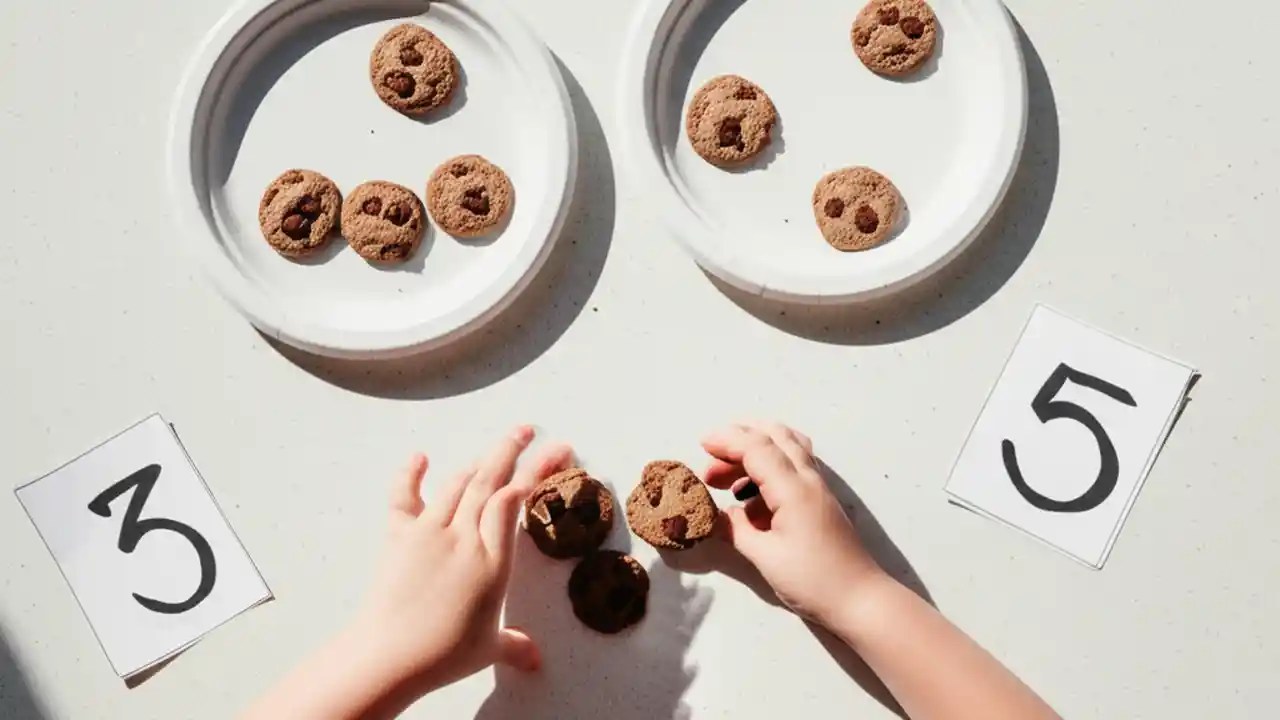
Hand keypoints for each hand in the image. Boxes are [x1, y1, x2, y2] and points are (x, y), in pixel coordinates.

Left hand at [349, 426, 572, 695]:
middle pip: (489, 480)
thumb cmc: (442, 654)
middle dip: (510, 449)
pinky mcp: (399, 536)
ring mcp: (429, 531)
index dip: (537, 470)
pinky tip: (420, 457)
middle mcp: (463, 536)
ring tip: (493, 449)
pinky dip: (411, 474)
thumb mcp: (488, 648)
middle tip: (526, 429)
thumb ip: (513, 644)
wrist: (388, 656)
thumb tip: (533, 658)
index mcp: (492, 560)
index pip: (515, 500)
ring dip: (477, 461)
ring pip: (457, 483)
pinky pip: (404, 497)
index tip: (557, 451)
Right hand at [701, 421, 883, 624]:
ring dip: (755, 452)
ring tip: (726, 481)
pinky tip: (751, 501)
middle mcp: (808, 479)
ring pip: (787, 447)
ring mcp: (818, 488)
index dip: (727, 440)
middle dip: (739, 438)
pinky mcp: (821, 501)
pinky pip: (794, 468)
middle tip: (712, 461)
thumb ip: (737, 531)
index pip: (757, 447)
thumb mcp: (765, 558)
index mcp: (793, 489)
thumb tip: (717, 516)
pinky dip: (769, 469)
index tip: (701, 445)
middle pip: (775, 435)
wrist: (860, 600)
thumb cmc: (813, 581)